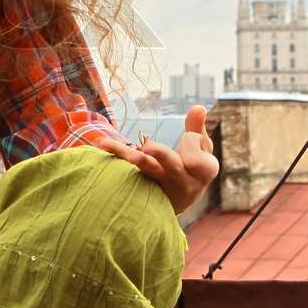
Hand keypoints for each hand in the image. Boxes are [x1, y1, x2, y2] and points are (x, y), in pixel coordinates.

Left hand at [93, 104, 218, 215]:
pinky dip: (118, 155)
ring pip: (148, 168)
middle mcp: (183, 181)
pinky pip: (130, 169)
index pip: (195, 147)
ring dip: (137, 160)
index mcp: (204, 171)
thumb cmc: (191, 169)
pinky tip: (103, 144)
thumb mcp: (200, 150)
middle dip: (160, 154)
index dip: (191, 140)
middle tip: (146, 147)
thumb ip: (197, 128)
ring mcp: (162, 185)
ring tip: (128, 154)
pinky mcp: (144, 185)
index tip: (187, 140)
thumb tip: (198, 106)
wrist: (177, 201)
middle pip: (172, 164)